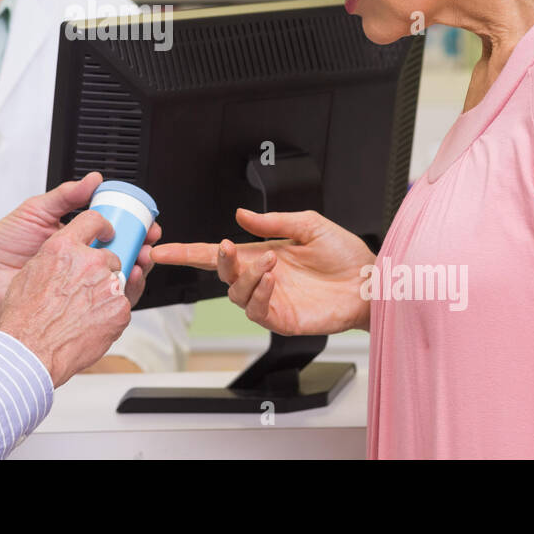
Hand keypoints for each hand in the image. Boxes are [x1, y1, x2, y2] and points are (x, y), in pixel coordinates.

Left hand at [0, 171, 160, 323]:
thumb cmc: (3, 243)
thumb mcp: (35, 211)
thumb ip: (66, 196)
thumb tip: (95, 179)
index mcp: (74, 236)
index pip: (112, 229)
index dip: (132, 225)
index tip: (147, 221)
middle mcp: (80, 258)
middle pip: (121, 252)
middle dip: (141, 246)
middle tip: (150, 241)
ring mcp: (78, 281)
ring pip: (117, 276)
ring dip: (135, 267)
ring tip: (141, 259)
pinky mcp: (74, 302)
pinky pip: (103, 299)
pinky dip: (120, 291)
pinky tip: (125, 281)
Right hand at [0, 210, 150, 386]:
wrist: (29, 351)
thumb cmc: (23, 319)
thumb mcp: (30, 274)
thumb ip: (56, 259)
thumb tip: (66, 258)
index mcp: (64, 248)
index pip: (93, 221)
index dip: (103, 227)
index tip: (107, 234)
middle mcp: (89, 262)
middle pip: (109, 255)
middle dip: (102, 271)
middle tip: (84, 291)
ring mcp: (108, 285)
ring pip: (117, 281)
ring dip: (106, 293)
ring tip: (83, 312)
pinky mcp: (120, 309)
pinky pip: (122, 305)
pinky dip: (111, 314)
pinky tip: (91, 323)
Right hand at [150, 209, 374, 336]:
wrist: (371, 282)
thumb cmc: (345, 256)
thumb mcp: (309, 225)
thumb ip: (273, 221)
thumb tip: (240, 215)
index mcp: (261, 254)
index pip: (216, 254)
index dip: (187, 252)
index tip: (162, 249)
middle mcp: (261, 277)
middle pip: (220, 274)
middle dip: (215, 260)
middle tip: (227, 247)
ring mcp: (270, 299)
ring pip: (236, 293)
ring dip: (246, 276)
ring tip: (269, 262)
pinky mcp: (282, 318)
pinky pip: (257, 310)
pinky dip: (259, 292)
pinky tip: (272, 280)